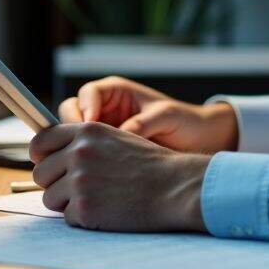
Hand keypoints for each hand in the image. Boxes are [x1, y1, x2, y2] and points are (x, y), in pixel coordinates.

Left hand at [30, 121, 209, 231]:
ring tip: (99, 198)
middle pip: (41, 173)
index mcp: (86, 131)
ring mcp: (80, 180)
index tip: (48, 165)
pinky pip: (68, 217)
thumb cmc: (151, 165)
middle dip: (56, 183)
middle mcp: (79, 152)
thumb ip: (84, 141)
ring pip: (50, 197)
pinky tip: (108, 210)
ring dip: (68, 203)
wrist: (176, 187)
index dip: (41, 157)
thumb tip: (52, 155)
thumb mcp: (116, 137)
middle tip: (81, 188)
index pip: (40, 142)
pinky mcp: (84, 208)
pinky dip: (85, 218)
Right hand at [58, 76, 238, 153]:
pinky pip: (84, 155)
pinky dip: (84, 164)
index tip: (90, 127)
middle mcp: (104, 109)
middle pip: (70, 114)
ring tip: (85, 166)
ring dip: (74, 150)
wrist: (198, 140)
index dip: (83, 110)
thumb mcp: (166, 117)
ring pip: (72, 138)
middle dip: (71, 131)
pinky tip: (92, 176)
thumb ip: (143, 122)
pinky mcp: (103, 152)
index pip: (86, 94)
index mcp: (116, 92)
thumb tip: (121, 134)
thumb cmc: (185, 121)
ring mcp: (102, 131)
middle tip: (81, 150)